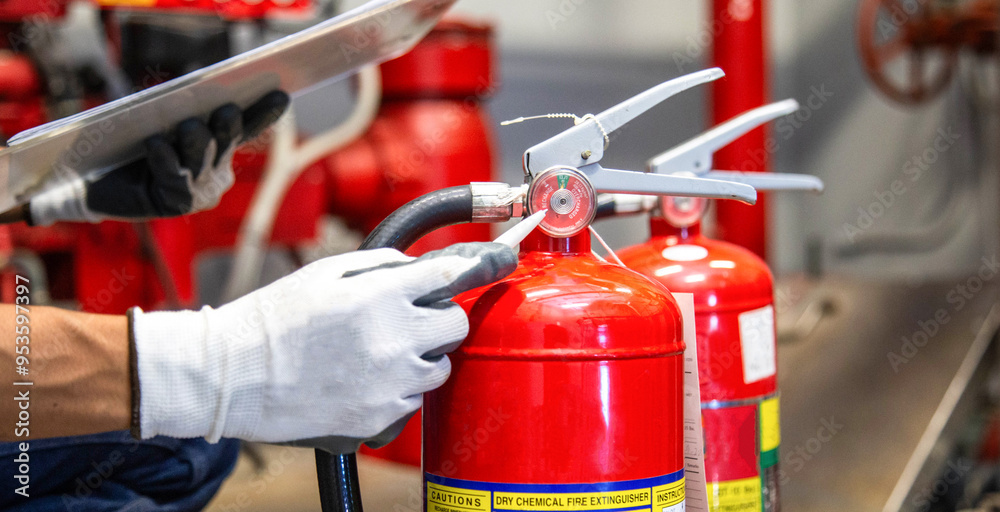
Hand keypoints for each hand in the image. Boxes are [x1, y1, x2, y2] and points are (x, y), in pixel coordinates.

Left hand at [28, 90, 289, 225]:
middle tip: (226, 110)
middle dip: (227, 127)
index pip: (247, 129)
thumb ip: (183, 117)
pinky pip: (174, 177)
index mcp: (219, 153)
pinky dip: (164, 158)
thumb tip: (195, 95)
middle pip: (225, 143)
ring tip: (188, 125)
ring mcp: (200, 193)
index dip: (263, 113)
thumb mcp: (161, 127)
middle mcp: (216, 174)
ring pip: (202, 160)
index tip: (282, 93)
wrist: (95, 184)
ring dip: (196, 142)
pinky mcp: (176, 204)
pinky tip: (155, 143)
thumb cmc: (129, 151)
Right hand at [130, 242, 517, 449]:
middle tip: (412, 318)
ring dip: (424, 355)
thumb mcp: (328, 271)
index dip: (480, 265)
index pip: (452, 275)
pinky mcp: (381, 417)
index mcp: (380, 294)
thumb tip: (425, 265)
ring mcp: (390, 382)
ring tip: (382, 352)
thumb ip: (384, 265)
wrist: (233, 377)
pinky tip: (367, 379)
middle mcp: (393, 337)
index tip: (502, 260)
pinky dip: (402, 388)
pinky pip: (415, 399)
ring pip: (441, 365)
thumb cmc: (275, 318)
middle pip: (457, 322)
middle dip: (441, 316)